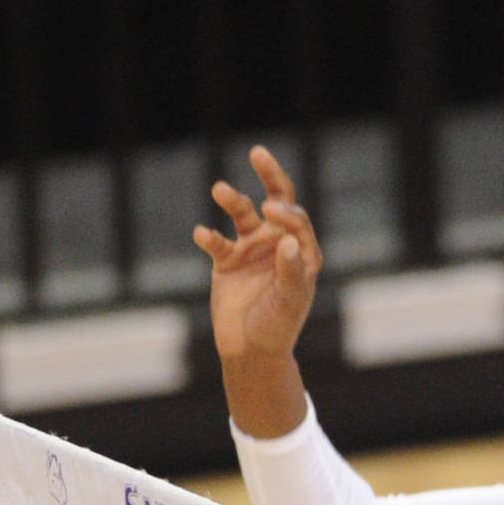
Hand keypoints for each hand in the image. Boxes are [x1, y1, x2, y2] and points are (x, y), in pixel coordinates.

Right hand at [195, 145, 323, 372]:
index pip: (296, 220)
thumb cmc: (279, 326)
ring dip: (232, 200)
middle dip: (270, 175)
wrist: (251, 351)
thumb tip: (287, 241)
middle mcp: (278, 243)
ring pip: (242, 215)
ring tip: (220, 189)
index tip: (270, 211)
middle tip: (258, 152)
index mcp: (302, 251)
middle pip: (277, 200)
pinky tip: (202, 234)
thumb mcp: (289, 300)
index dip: (286, 212)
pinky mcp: (226, 261)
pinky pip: (217, 243)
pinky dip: (209, 237)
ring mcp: (252, 250)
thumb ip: (291, 271)